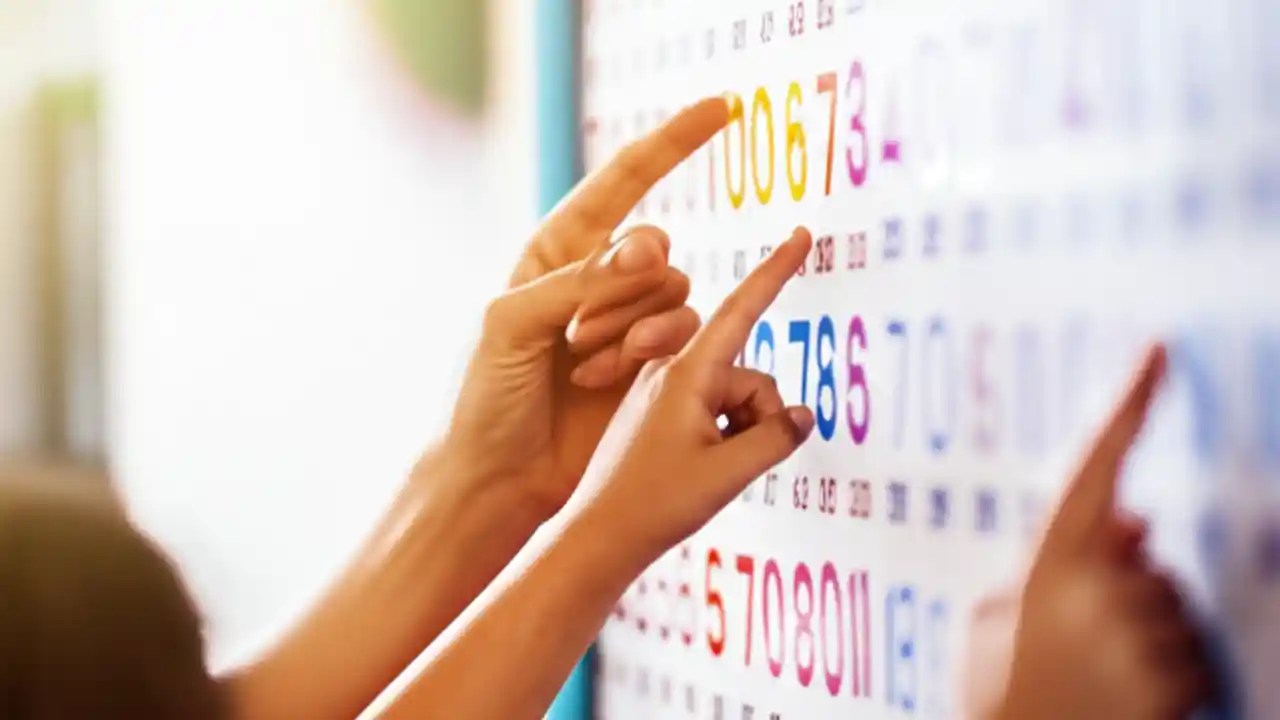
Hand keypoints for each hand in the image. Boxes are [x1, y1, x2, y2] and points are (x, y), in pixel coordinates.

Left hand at [435, 98, 729, 513]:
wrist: (500, 474)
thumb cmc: (485, 397)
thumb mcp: (509, 324)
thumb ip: (578, 280)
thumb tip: (646, 247)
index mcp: (555, 249)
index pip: (623, 180)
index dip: (674, 142)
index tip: (722, 108)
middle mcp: (597, 277)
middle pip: (657, 249)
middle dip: (623, 291)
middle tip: (573, 336)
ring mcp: (627, 320)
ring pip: (676, 294)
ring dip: (634, 329)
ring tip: (583, 364)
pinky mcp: (651, 362)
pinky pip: (683, 334)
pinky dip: (649, 353)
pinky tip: (602, 378)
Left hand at [566, 228, 815, 568]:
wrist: (594, 539)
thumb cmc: (645, 503)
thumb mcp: (722, 473)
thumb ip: (775, 439)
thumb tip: (801, 414)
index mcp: (682, 370)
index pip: (740, 308)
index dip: (775, 271)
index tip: (802, 233)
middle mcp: (672, 371)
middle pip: (749, 375)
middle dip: (758, 416)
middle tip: (724, 461)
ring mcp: (664, 394)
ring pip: (734, 398)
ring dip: (740, 433)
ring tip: (704, 473)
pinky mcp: (660, 416)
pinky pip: (713, 414)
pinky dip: (722, 440)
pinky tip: (696, 474)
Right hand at [986, 346, 1211, 719]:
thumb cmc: (998, 694)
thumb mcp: (994, 619)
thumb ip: (1053, 563)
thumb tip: (1136, 521)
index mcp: (1048, 562)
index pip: (1094, 465)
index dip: (1127, 405)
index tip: (1158, 350)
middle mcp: (1098, 587)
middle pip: (1153, 560)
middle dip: (1132, 592)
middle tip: (1085, 643)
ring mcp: (1139, 635)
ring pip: (1181, 610)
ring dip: (1155, 640)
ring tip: (1104, 678)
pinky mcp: (1176, 681)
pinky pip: (1201, 660)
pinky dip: (1177, 682)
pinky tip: (1130, 702)